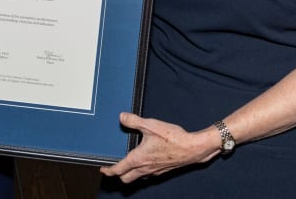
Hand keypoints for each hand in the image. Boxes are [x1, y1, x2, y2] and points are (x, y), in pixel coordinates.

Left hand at [99, 113, 216, 183]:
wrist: (192, 148)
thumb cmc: (173, 138)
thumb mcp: (151, 125)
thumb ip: (134, 121)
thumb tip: (122, 117)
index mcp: (139, 158)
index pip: (119, 169)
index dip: (109, 170)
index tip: (103, 169)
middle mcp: (145, 168)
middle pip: (126, 178)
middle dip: (118, 174)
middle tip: (113, 168)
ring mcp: (154, 171)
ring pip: (137, 177)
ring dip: (130, 173)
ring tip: (127, 164)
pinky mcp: (162, 170)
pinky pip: (147, 174)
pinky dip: (142, 171)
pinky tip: (144, 160)